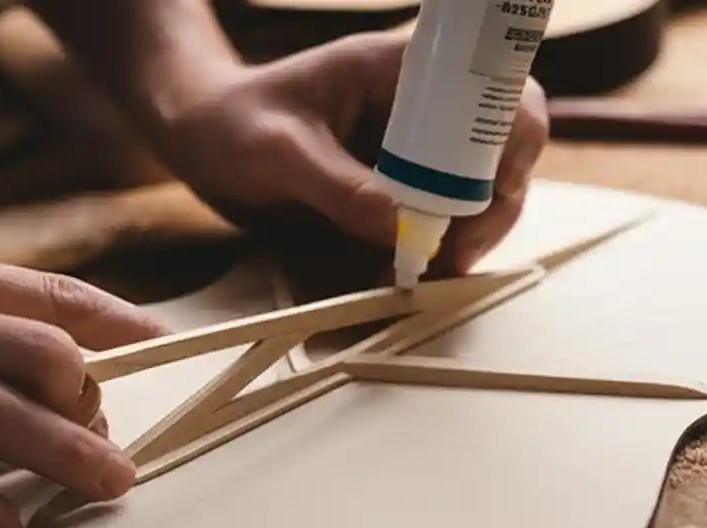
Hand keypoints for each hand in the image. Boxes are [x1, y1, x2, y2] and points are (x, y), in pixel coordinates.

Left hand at [150, 28, 549, 276]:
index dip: (509, 141)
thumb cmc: (228, 123)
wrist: (197, 139)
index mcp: (401, 71)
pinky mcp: (396, 189)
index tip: (487, 196)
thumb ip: (336, 186)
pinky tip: (398, 277)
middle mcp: (419, 108)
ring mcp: (412, 151)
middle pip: (500, 151)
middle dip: (490, 208)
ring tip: (420, 276)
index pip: (493, 91)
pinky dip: (430, 253)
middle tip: (454, 257)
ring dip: (462, 238)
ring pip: (475, 194)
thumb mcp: (275, 151)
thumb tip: (402, 228)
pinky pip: (436, 222)